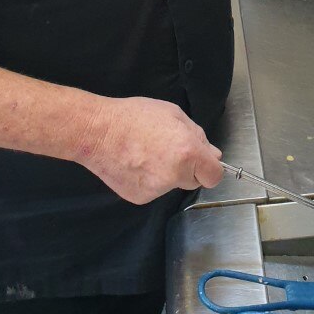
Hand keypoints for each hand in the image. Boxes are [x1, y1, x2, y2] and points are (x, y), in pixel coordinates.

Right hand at [77, 96, 222, 204]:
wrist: (98, 132)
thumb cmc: (135, 117)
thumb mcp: (173, 114)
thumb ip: (197, 136)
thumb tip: (213, 154)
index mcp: (188, 153)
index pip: (214, 176)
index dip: (210, 168)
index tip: (202, 161)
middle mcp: (175, 176)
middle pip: (193, 181)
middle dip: (187, 168)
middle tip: (167, 148)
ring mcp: (156, 190)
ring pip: (171, 184)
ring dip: (166, 172)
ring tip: (145, 152)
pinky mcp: (140, 198)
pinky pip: (153, 190)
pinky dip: (148, 179)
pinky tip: (135, 163)